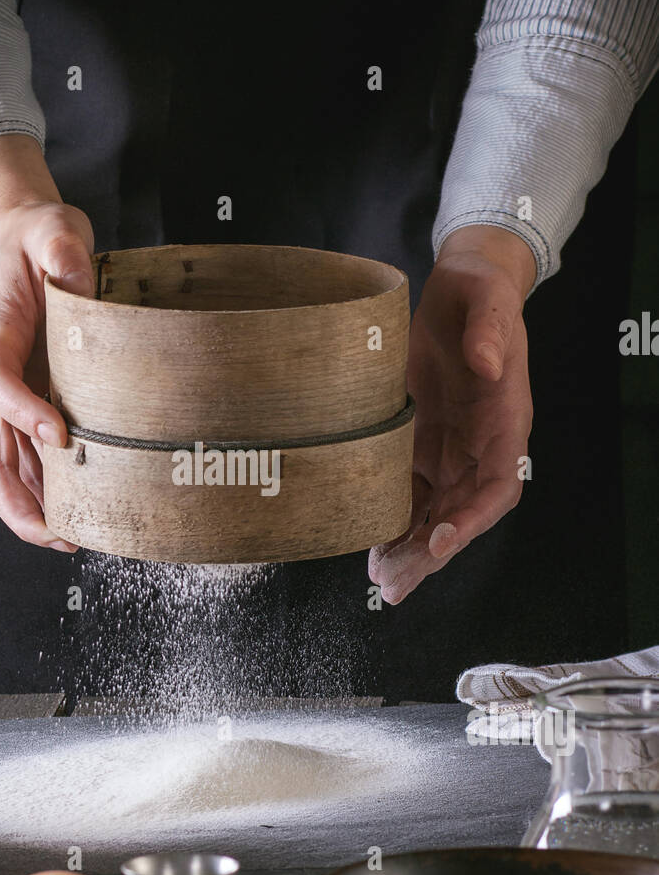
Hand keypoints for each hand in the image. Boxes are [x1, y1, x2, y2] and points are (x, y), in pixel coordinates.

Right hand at [0, 135, 94, 549]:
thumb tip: (73, 272)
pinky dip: (40, 495)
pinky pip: (18, 463)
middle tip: (63, 532)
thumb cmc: (35, 240)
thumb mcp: (52, 227)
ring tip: (71, 538)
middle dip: (22, 502)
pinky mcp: (16, 407)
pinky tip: (71, 513)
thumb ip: (60, 245)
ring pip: (0, 471)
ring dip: (31, 511)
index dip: (23, 414)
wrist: (16, 243)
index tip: (61, 437)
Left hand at [368, 225, 535, 602]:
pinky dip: (392, 523)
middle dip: (430, 551)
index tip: (441, 538)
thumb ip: (490, 330)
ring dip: (409, 549)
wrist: (460, 292)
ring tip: (380, 580)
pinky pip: (410, 494)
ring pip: (433, 514)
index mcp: (504, 422)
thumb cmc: (479, 296)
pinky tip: (369, 546)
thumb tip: (487, 363)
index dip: (473, 517)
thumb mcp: (487, 302)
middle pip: (461, 514)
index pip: (498, 485)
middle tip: (395, 583)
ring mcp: (450, 452)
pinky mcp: (421, 447)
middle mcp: (480, 448)